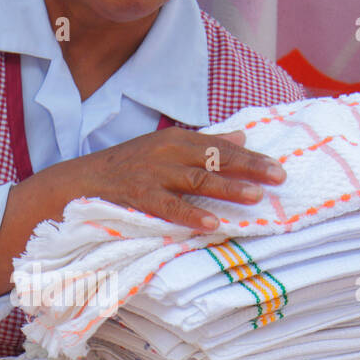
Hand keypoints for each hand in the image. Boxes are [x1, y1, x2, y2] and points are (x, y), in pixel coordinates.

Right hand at [78, 127, 285, 230]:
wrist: (81, 180)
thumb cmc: (127, 166)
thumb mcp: (165, 148)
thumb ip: (204, 144)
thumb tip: (241, 136)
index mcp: (176, 140)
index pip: (221, 148)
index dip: (250, 157)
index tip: (277, 168)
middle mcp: (168, 154)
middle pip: (215, 160)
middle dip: (248, 168)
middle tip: (277, 178)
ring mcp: (153, 175)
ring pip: (197, 181)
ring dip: (227, 189)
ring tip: (254, 197)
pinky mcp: (139, 197)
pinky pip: (169, 207)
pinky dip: (191, 215)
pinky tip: (212, 224)